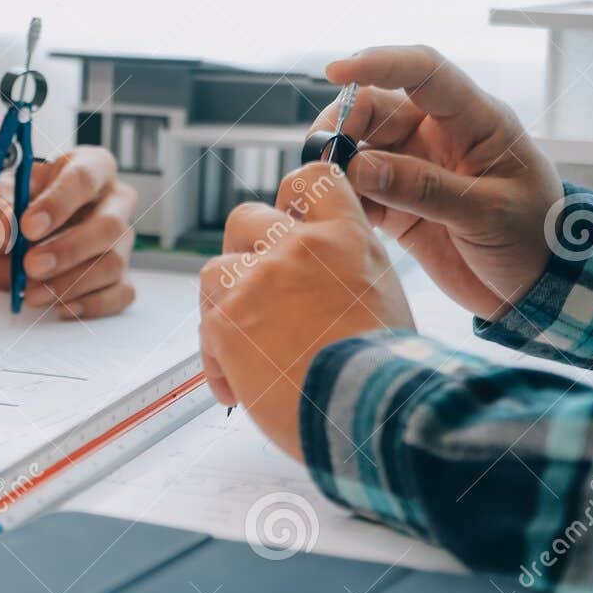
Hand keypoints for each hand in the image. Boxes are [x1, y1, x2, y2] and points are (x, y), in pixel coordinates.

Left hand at [0, 147, 137, 319]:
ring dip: (71, 284)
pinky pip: (119, 294)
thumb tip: (1, 229)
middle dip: (68, 250)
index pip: (85, 178)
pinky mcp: (120, 275)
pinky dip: (89, 304)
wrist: (11, 238)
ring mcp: (121, 240)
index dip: (58, 203)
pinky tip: (59, 306)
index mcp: (89, 167)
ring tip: (32, 293)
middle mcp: (114, 202)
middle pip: (110, 225)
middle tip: (30, 267)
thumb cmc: (11, 207)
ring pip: (113, 263)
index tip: (28, 227)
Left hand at [199, 163, 415, 458]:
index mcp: (343, 237)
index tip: (287, 220)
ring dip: (224, 303)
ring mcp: (254, 284)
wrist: (372, 411)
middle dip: (244, 250)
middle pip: (245, 219)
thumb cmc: (386, 367)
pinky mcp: (225, 324)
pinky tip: (240, 386)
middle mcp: (295, 249)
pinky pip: (206, 329)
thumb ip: (344, 270)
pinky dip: (217, 359)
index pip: (309, 181)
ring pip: (214, 272)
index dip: (291, 199)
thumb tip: (321, 279)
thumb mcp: (383, 295)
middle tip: (257, 291)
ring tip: (247, 343)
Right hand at [318, 45, 564, 319]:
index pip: (424, 72)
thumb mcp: (486, 213)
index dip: (379, 62)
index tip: (334, 71)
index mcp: (475, 122)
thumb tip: (359, 166)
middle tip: (322, 160)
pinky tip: (332, 214)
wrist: (536, 287)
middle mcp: (439, 137)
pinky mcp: (398, 205)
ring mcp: (415, 170)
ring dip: (334, 165)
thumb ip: (424, 189)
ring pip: (359, 149)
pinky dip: (338, 200)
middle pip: (377, 109)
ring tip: (322, 192)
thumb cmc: (533, 238)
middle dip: (342, 125)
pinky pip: (357, 192)